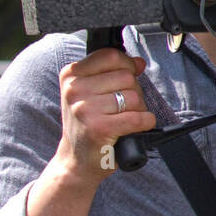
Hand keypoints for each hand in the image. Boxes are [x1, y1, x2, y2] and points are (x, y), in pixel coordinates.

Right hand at [52, 48, 156, 182]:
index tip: (128, 76)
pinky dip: (145, 122)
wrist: (77, 160)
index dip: (127, 65)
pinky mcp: (99, 129)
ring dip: (139, 109)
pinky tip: (135, 127)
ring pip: (134, 97)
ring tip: (124, 119)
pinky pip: (138, 118)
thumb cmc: (88, 124)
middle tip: (123, 108)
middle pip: (127, 76)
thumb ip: (114, 72)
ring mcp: (85, 109)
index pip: (110, 55)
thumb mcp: (93, 92)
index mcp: (71, 75)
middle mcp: (74, 90)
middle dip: (134, 91)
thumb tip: (138, 62)